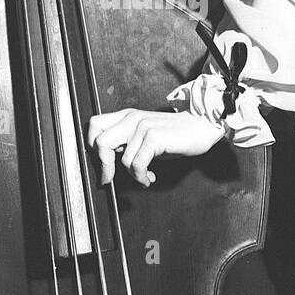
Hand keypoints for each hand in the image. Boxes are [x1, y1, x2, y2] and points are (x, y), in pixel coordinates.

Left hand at [87, 109, 224, 187]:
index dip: (91, 146)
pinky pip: (137, 165)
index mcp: (127, 116)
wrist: (202, 126)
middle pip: (99, 142)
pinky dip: (142, 177)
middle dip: (103, 165)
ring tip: (145, 177)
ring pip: (122, 159)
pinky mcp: (154, 137)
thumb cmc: (175, 135)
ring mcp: (142, 127)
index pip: (94, 125)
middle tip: (110, 178)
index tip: (102, 164)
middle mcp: (132, 119)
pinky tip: (150, 177)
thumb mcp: (145, 135)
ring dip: (133, 175)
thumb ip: (127, 141)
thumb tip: (108, 160)